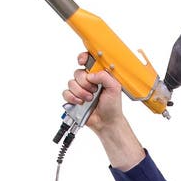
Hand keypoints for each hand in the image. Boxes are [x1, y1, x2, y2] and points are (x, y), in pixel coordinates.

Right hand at [63, 53, 144, 170]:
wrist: (107, 122)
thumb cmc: (113, 106)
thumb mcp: (115, 88)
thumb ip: (105, 76)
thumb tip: (91, 74)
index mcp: (98, 75)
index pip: (88, 60)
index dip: (83, 58)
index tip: (82, 62)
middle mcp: (88, 80)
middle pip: (78, 72)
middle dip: (85, 83)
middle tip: (94, 91)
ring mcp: (80, 89)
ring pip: (71, 83)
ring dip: (80, 92)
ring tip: (90, 99)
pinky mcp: (74, 99)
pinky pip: (66, 93)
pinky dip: (72, 98)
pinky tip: (80, 103)